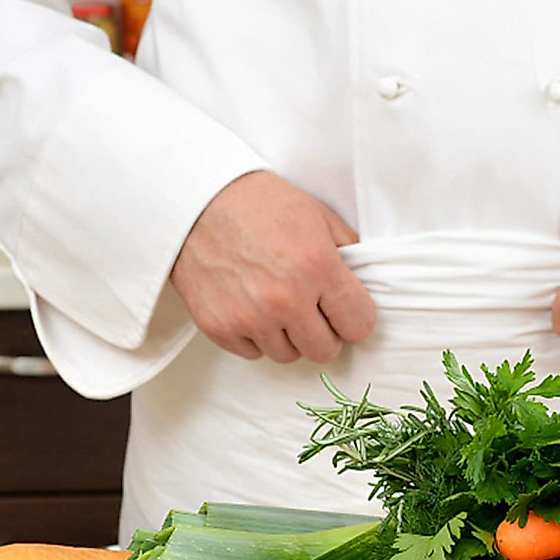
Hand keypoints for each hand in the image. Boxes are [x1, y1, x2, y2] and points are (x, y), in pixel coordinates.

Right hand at [169, 171, 374, 363]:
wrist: (196, 204)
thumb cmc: (256, 204)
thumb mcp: (316, 215)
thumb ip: (347, 252)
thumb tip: (363, 283)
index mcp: (316, 267)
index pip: (358, 324)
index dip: (355, 318)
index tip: (345, 312)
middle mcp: (284, 299)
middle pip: (324, 351)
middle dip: (324, 333)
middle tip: (312, 312)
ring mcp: (249, 317)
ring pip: (287, 355)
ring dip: (288, 337)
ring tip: (277, 306)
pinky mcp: (220, 328)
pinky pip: (252, 353)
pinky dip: (255, 337)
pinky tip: (251, 307)